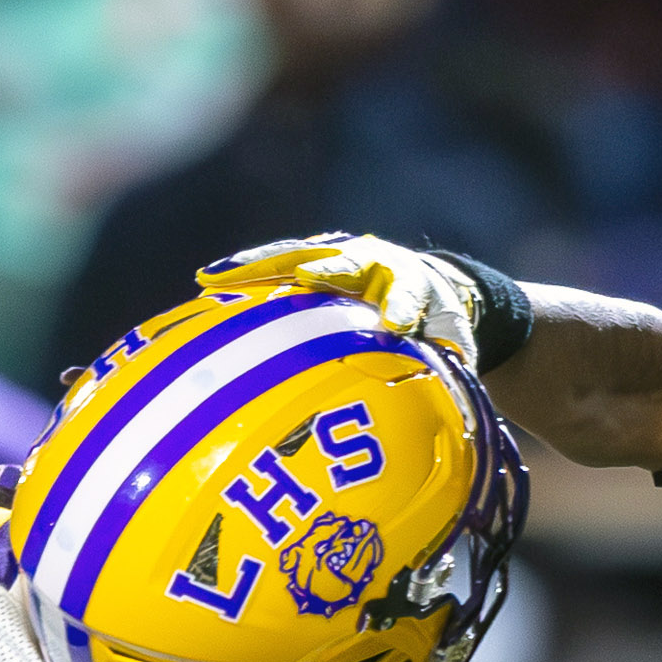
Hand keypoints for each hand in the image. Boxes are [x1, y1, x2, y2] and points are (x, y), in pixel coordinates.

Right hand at [193, 232, 480, 362]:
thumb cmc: (438, 327)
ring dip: (258, 267)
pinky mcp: (315, 262)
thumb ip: (446, 366)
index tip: (394, 324)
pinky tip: (208, 285)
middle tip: (299, 278)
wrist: (430, 288)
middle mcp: (374, 262)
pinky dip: (246, 274)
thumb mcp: (453, 349)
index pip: (409, 293)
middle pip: (343, 264)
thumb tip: (447, 403)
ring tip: (214, 278)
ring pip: (297, 257)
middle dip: (320, 272)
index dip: (401, 307)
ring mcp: (340, 257)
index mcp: (414, 285)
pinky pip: (278, 266)